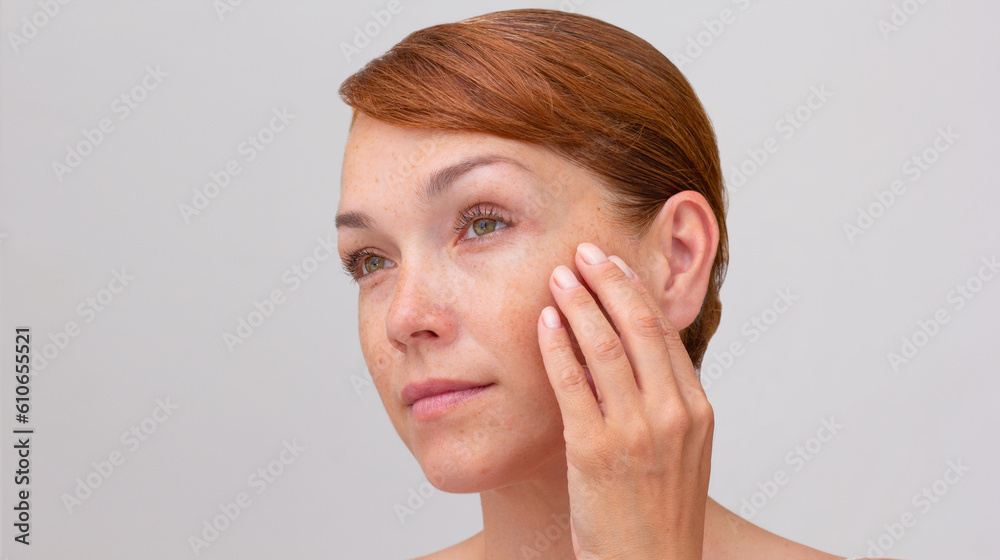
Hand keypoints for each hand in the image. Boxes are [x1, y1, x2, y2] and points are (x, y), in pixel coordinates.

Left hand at [537, 242, 713, 559]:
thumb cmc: (658, 513)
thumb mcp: (681, 452)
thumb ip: (666, 403)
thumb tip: (638, 356)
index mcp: (696, 410)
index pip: (664, 332)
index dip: (635, 290)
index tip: (613, 264)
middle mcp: (672, 414)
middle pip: (639, 326)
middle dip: (609, 280)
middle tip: (584, 251)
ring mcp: (636, 431)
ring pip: (605, 346)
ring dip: (579, 303)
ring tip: (559, 275)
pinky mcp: (597, 451)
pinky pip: (573, 384)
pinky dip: (557, 347)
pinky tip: (544, 323)